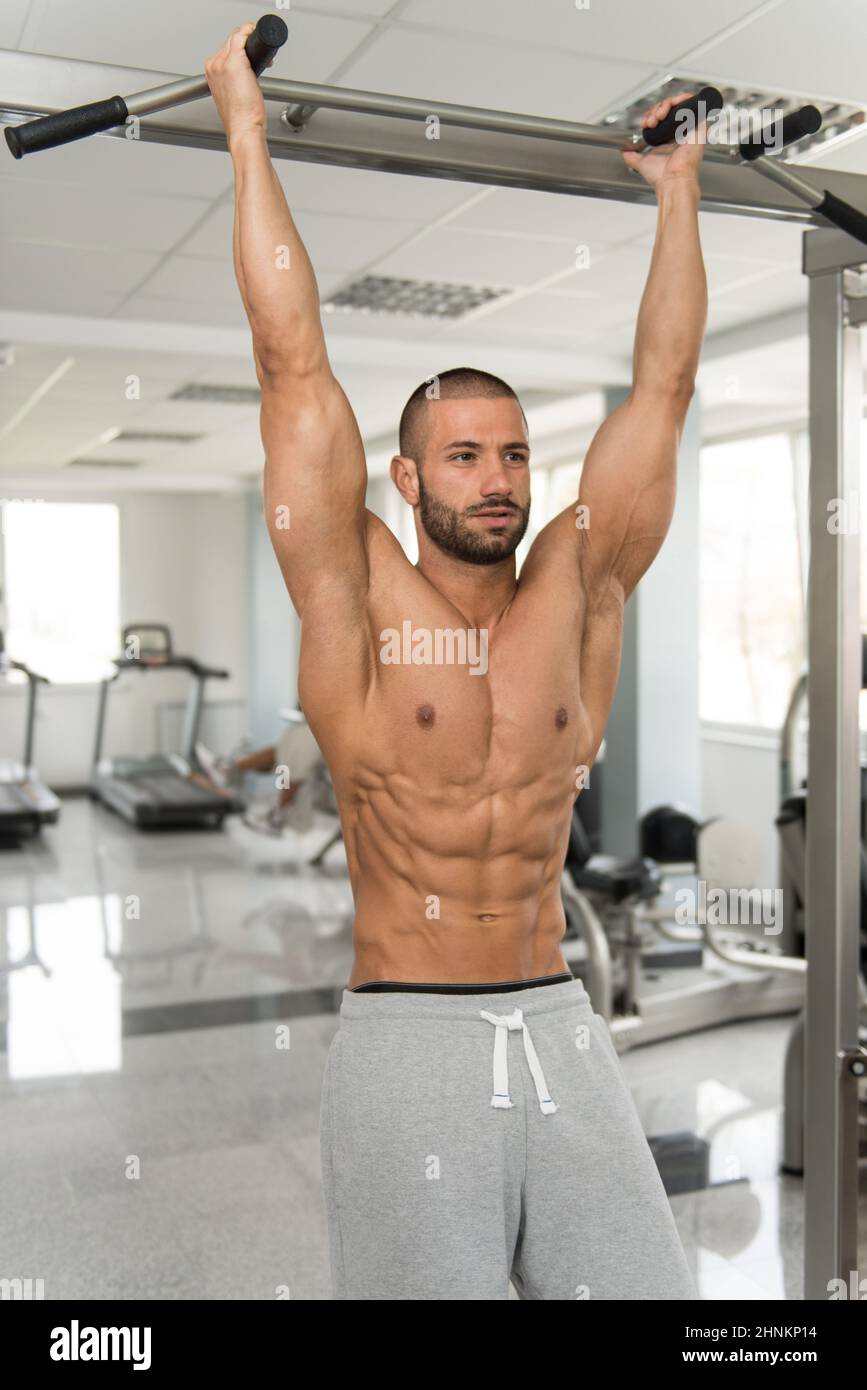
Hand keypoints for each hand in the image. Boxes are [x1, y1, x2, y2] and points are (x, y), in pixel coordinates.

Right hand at [205, 23, 268, 142]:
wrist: (243, 128)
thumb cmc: (241, 118)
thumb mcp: (234, 95)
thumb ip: (236, 81)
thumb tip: (247, 74)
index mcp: (212, 73)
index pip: (225, 49)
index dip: (240, 50)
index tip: (251, 60)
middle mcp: (214, 66)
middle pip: (230, 41)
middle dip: (247, 45)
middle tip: (261, 60)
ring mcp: (222, 62)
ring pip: (236, 37)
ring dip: (250, 41)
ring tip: (264, 59)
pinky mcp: (235, 61)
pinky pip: (241, 35)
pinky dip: (250, 32)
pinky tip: (258, 36)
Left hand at [621, 91, 706, 190]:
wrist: (673, 181)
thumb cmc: (662, 177)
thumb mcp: (641, 163)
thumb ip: (632, 156)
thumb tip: (624, 151)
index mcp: (669, 140)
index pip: (661, 117)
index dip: (650, 115)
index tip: (644, 124)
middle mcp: (680, 133)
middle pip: (668, 108)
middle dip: (655, 110)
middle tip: (650, 121)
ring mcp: (689, 128)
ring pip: (679, 104)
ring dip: (665, 105)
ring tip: (657, 116)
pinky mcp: (698, 126)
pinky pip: (694, 103)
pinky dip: (682, 99)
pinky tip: (670, 107)